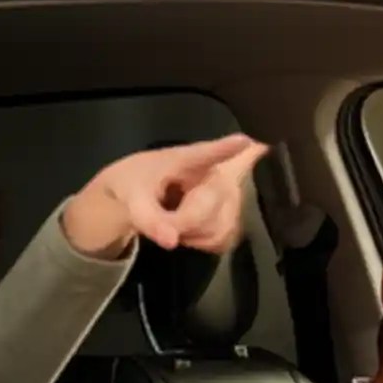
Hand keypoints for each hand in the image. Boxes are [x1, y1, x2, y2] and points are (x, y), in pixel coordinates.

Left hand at [62, 134, 268, 259]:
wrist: (137, 198)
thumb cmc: (137, 186)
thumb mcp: (134, 200)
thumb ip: (150, 218)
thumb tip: (170, 242)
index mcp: (188, 159)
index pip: (210, 153)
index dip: (228, 149)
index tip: (248, 141)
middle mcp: (215, 172)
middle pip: (213, 203)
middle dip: (187, 220)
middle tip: (166, 223)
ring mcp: (228, 195)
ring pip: (221, 225)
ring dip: (194, 233)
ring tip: (176, 223)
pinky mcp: (231, 216)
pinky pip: (225, 237)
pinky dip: (203, 241)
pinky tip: (190, 232)